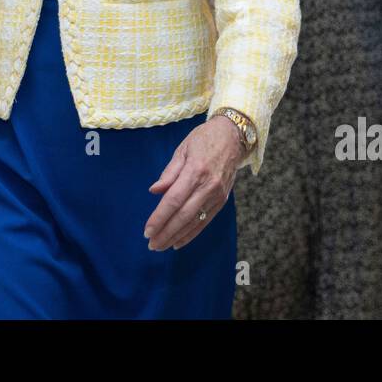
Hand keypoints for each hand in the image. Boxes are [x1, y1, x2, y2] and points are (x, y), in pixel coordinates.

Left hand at [144, 116, 244, 251]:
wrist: (234, 136)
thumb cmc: (204, 139)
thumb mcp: (182, 149)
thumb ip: (169, 173)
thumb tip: (154, 191)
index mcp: (196, 170)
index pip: (174, 200)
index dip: (159, 218)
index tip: (147, 230)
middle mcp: (208, 186)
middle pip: (183, 215)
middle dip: (166, 232)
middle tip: (151, 244)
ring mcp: (217, 195)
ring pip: (195, 222)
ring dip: (177, 236)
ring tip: (161, 246)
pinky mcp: (222, 200)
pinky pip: (205, 221)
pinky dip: (191, 233)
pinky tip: (179, 241)